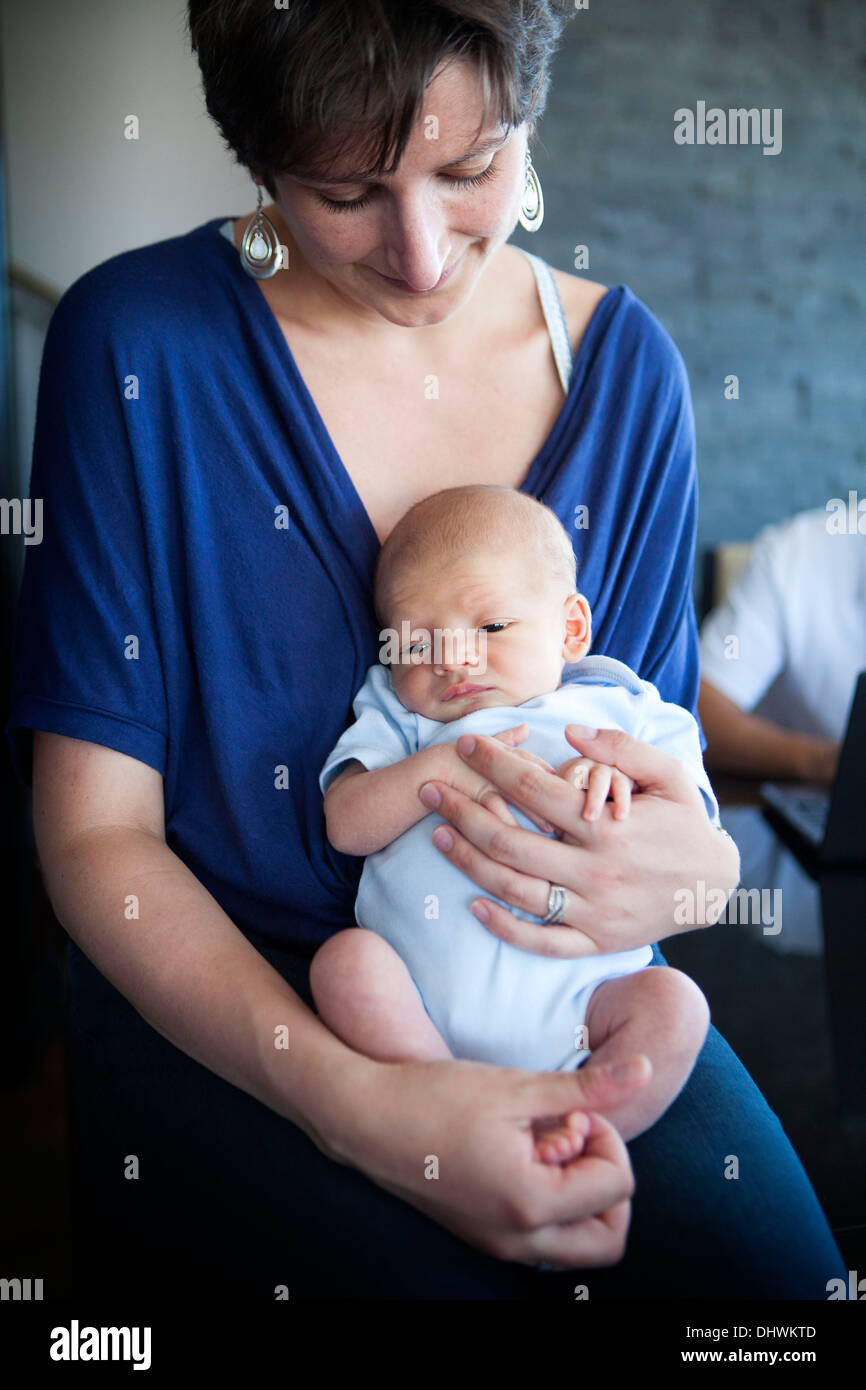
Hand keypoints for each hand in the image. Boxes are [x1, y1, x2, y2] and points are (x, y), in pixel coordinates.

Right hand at [319, 1051, 652, 1268]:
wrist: (363, 1118)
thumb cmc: (434, 1097)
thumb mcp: (517, 1086)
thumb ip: (587, 1088)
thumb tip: (647, 1071)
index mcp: (532, 1202)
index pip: (618, 1184)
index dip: (605, 1135)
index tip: (569, 1107)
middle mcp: (519, 1238)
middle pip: (609, 1238)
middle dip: (607, 1182)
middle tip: (574, 1135)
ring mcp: (498, 1243)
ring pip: (576, 1243)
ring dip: (580, 1196)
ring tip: (546, 1143)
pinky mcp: (482, 1235)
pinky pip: (542, 1236)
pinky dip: (550, 1202)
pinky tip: (521, 1152)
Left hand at [418, 725, 739, 958]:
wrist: (715, 887)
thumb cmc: (686, 824)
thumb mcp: (669, 775)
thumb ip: (622, 749)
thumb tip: (572, 732)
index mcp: (608, 827)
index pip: (535, 791)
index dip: (496, 764)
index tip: (467, 745)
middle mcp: (595, 871)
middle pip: (510, 841)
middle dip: (463, 811)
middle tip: (430, 790)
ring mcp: (592, 910)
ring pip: (515, 889)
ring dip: (469, 863)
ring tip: (439, 836)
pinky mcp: (595, 941)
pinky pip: (541, 942)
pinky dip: (504, 928)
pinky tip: (473, 904)